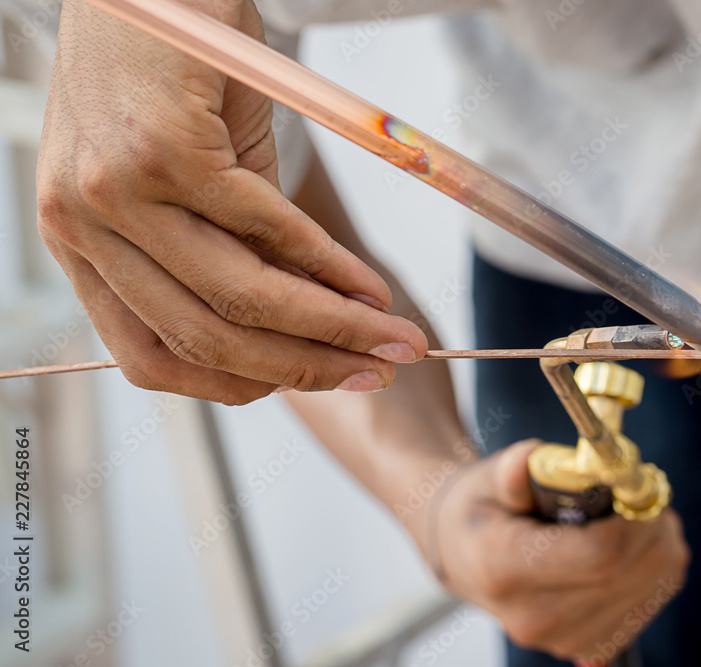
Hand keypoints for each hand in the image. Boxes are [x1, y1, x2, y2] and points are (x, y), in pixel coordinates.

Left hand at [36, 0, 426, 403]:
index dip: (248, 385)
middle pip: (206, 341)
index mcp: (81, 249)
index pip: (157, 359)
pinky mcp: (163, 151)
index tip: (317, 379)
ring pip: (239, 298)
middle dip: (308, 368)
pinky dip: (330, 266)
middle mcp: (83, 229)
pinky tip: (370, 286)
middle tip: (377, 371)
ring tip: (391, 338)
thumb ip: (235, 253)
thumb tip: (308, 324)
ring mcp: (116, 193)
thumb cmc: (171, 74)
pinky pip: (266, 230)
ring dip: (332, 328)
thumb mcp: (194, 180)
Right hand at [433, 441, 689, 662]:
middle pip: (628, 574)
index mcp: (502, 568)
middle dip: (650, 526)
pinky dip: (653, 569)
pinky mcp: (589, 646)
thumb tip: (530, 457)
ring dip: (658, 545)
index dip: (633, 521)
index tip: (636, 484)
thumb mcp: (486, 478)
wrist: (464, 555)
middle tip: (643, 490)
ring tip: (632, 515)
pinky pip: (648, 603)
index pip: (598, 557)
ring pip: (648, 588)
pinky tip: (629, 546)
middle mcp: (532, 617)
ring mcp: (563, 639)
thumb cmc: (483, 508)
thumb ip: (512, 470)